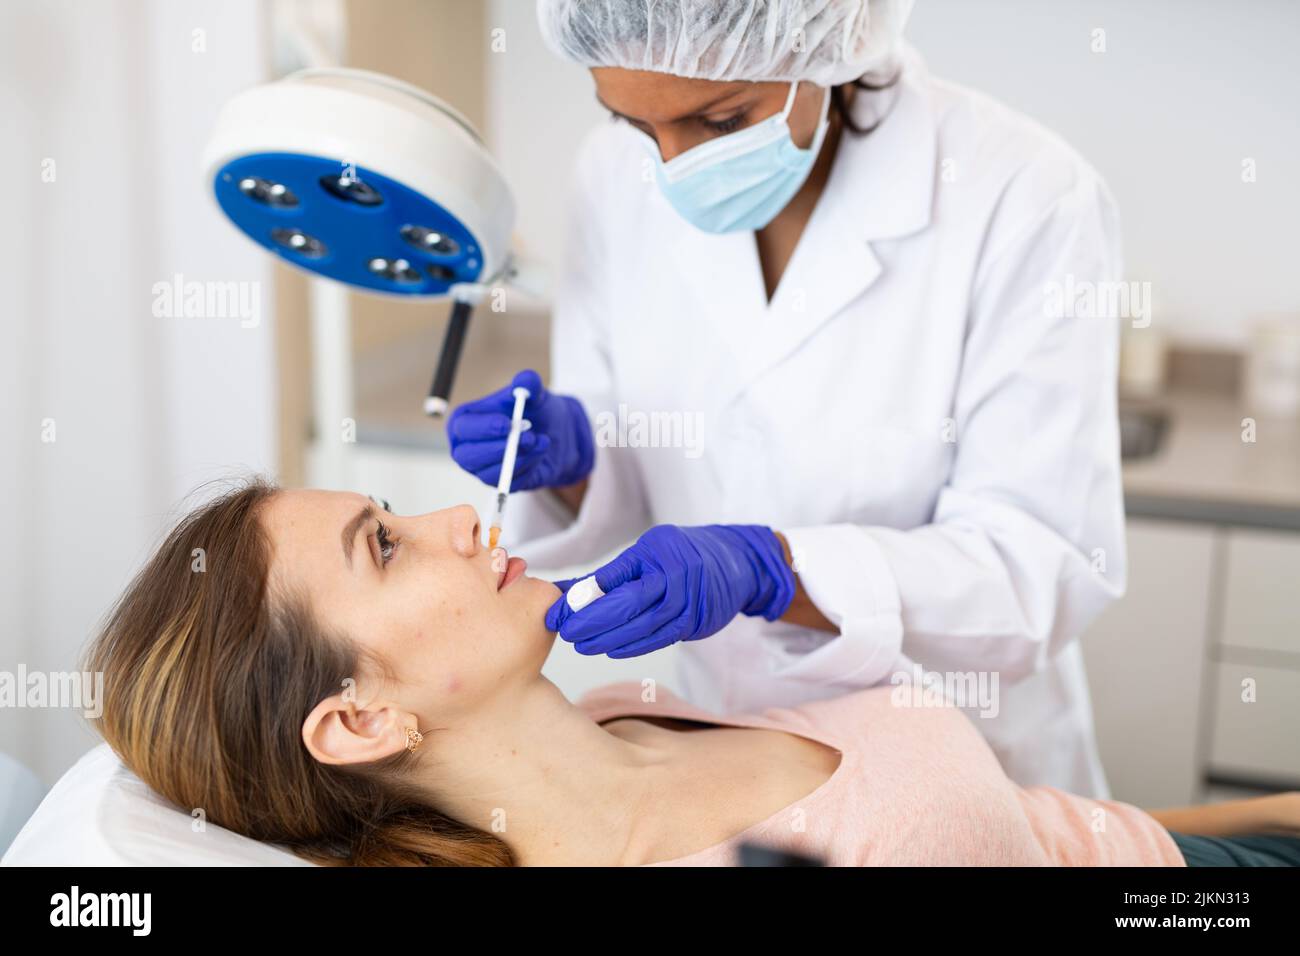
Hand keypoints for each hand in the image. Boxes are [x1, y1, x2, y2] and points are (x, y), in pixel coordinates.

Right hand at [446, 369, 594, 490]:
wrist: (554, 433)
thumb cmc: (534, 410)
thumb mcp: (535, 393)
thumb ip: (529, 383)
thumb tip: (525, 381)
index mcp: (464, 422)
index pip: (463, 428)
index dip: (483, 428)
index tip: (507, 424)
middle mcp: (466, 449)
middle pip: (469, 457)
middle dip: (500, 448)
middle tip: (528, 436)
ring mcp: (482, 470)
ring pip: (492, 473)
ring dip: (521, 457)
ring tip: (541, 440)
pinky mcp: (501, 484)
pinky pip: (511, 483)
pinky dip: (529, 467)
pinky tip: (540, 451)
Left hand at [546, 524, 795, 657]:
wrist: (735, 564)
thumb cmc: (681, 554)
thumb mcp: (647, 551)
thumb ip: (609, 575)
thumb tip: (563, 591)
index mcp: (655, 551)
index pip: (613, 577)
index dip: (582, 597)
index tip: (556, 611)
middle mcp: (673, 575)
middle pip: (626, 603)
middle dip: (591, 621)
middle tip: (565, 632)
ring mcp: (687, 600)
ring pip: (642, 625)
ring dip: (608, 638)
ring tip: (581, 645)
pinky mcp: (695, 622)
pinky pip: (659, 637)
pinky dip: (633, 646)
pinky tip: (611, 649)